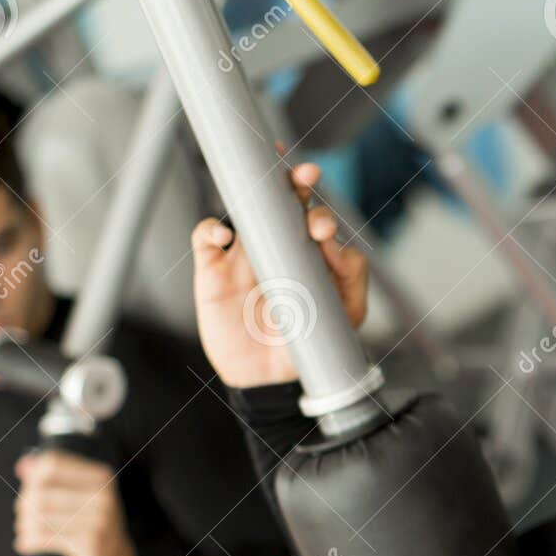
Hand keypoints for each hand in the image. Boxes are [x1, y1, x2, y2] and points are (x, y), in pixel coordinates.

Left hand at [13, 450, 135, 555]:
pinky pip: (45, 538)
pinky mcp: (91, 543)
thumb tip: (23, 465)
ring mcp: (99, 519)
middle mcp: (103, 495)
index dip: (32, 478)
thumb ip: (52, 477)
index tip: (29, 492)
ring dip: (24, 526)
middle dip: (24, 508)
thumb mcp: (78, 496)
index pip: (51, 464)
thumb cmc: (90, 525)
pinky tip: (25, 544)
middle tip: (24, 519)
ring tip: (25, 532)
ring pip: (39, 516)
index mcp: (101, 477)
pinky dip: (28, 542)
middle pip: (40, 492)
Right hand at [192, 156, 368, 388]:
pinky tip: (224, 236)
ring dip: (253, 190)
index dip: (319, 212)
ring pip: (243, 208)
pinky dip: (210, 230)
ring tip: (265, 185)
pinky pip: (205, 238)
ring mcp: (243, 255)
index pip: (313, 218)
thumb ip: (350, 278)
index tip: (322, 229)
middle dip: (294, 183)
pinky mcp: (213, 271)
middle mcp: (276, 246)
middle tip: (305, 178)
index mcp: (309, 253)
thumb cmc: (309, 342)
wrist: (271, 378)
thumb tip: (336, 244)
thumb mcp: (345, 313)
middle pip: (281, 201)